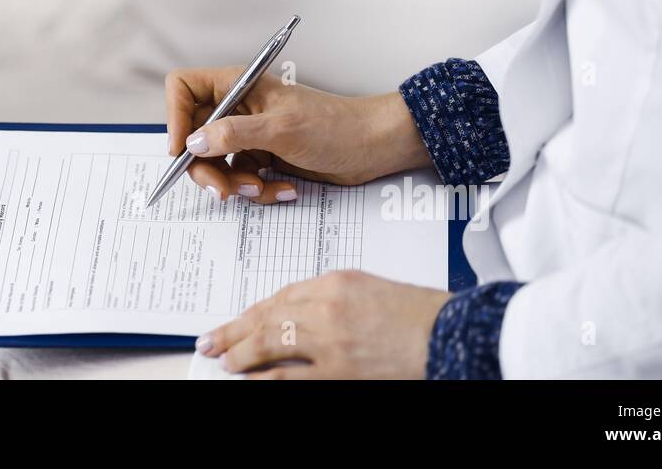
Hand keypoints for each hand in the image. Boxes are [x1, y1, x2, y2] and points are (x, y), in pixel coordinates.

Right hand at [164, 67, 429, 201]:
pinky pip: (240, 178)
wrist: (373, 147)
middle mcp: (238, 108)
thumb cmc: (335, 126)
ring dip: (233, 184)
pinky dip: (257, 190)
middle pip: (194, 136)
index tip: (181, 150)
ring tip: (260, 189)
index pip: (184, 89)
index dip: (174, 118)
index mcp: (237, 86)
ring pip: (216, 163)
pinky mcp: (262, 158)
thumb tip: (193, 143)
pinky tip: (282, 190)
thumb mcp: (282, 129)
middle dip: (206, 167)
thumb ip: (234, 134)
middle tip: (222, 190)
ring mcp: (249, 135)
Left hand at [196, 270, 449, 378]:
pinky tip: (253, 380)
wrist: (450, 333)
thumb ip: (329, 296)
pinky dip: (268, 378)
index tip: (236, 321)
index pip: (279, 297)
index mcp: (334, 281)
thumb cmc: (416, 312)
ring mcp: (330, 341)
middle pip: (267, 318)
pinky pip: (292, 377)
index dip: (252, 313)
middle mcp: (326, 307)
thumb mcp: (367, 288)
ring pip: (272, 346)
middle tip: (211, 341)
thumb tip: (294, 313)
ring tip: (225, 361)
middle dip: (235, 331)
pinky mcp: (340, 371)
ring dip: (243, 354)